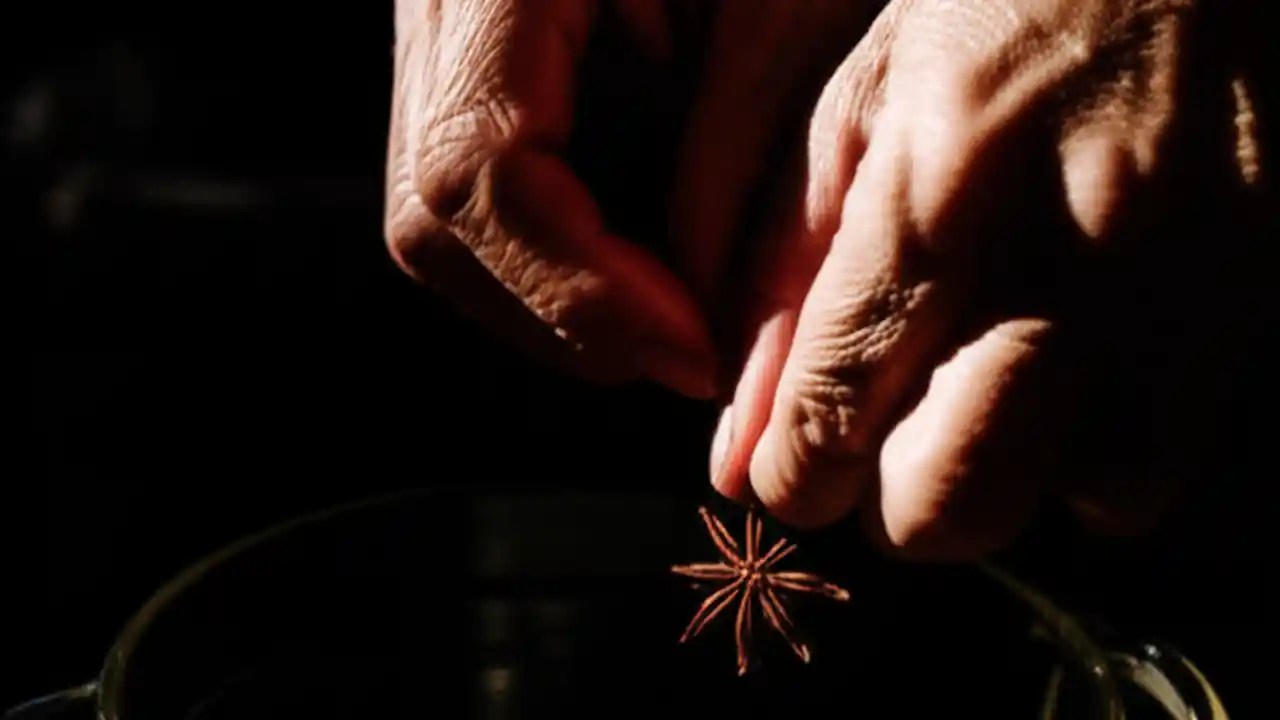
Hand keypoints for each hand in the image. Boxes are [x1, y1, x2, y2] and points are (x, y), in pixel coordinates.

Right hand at [383, 0, 717, 397]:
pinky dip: (546, 249)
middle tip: (687, 353)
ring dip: (549, 294)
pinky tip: (633, 269)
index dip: (576, 287)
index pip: (474, 164)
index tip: (693, 350)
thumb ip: (743, 152)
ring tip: (669, 320)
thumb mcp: (785, 3)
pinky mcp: (462, 47)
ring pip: (433, 216)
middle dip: (560, 311)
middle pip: (430, 213)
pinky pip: (467, 181)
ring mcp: (434, 21)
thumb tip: (706, 322)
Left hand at [684, 0, 1261, 557]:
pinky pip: (1164, 459)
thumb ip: (776, 272)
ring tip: (981, 392)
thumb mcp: (848, 102)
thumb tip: (738, 440)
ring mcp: (1188, 278)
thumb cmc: (988, 1)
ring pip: (1074, 498)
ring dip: (1005, 477)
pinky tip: (1066, 375)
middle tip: (882, 441)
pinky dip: (1097, 455)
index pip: (836, 412)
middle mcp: (1072, 248)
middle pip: (954, 500)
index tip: (791, 471)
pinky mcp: (1257, 290)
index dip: (794, 476)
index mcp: (936, 184)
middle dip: (891, 500)